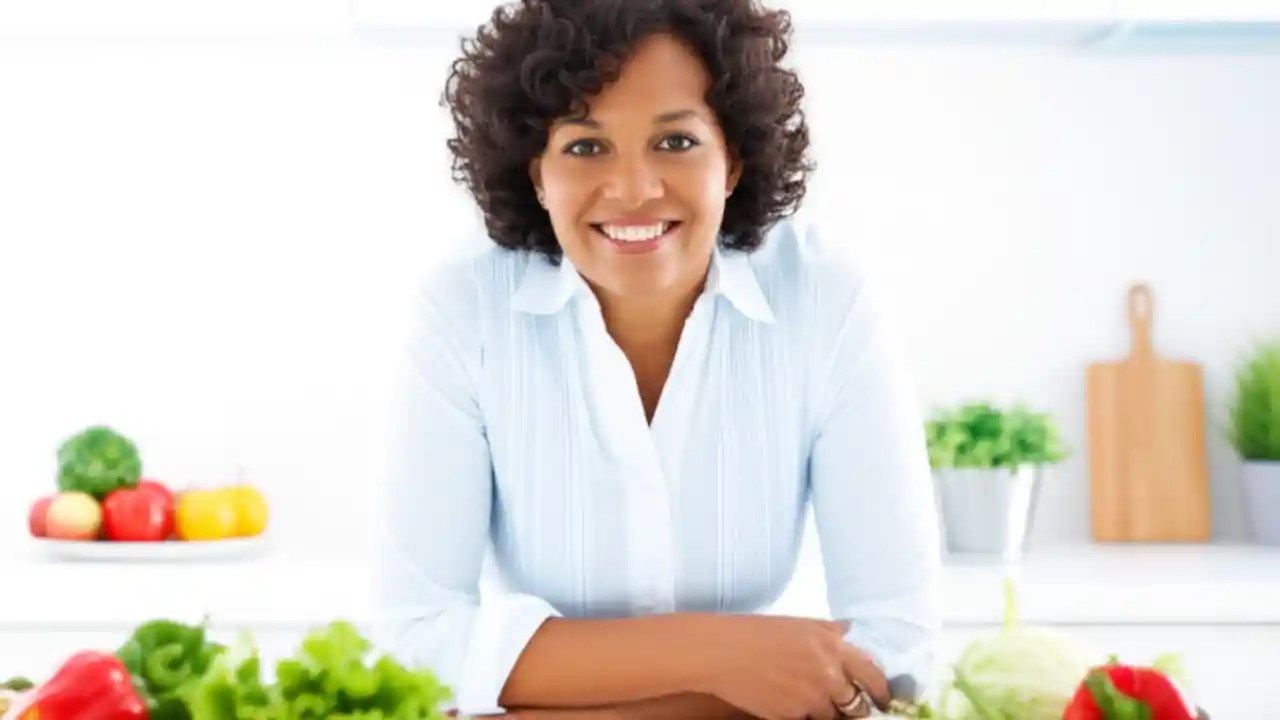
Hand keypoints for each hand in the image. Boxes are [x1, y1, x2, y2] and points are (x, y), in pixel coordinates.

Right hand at [693, 615, 888, 719]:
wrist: (721, 653)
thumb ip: (829, 631)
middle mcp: (827, 675)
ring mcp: (810, 700)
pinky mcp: (791, 717)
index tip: (883, 698)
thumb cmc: (756, 633)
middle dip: (854, 708)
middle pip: (855, 704)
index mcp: (831, 647)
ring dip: (826, 713)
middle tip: (847, 706)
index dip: (881, 690)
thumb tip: (849, 631)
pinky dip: (802, 716)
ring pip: (831, 717)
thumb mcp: (798, 624)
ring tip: (809, 701)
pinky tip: (788, 703)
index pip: (872, 674)